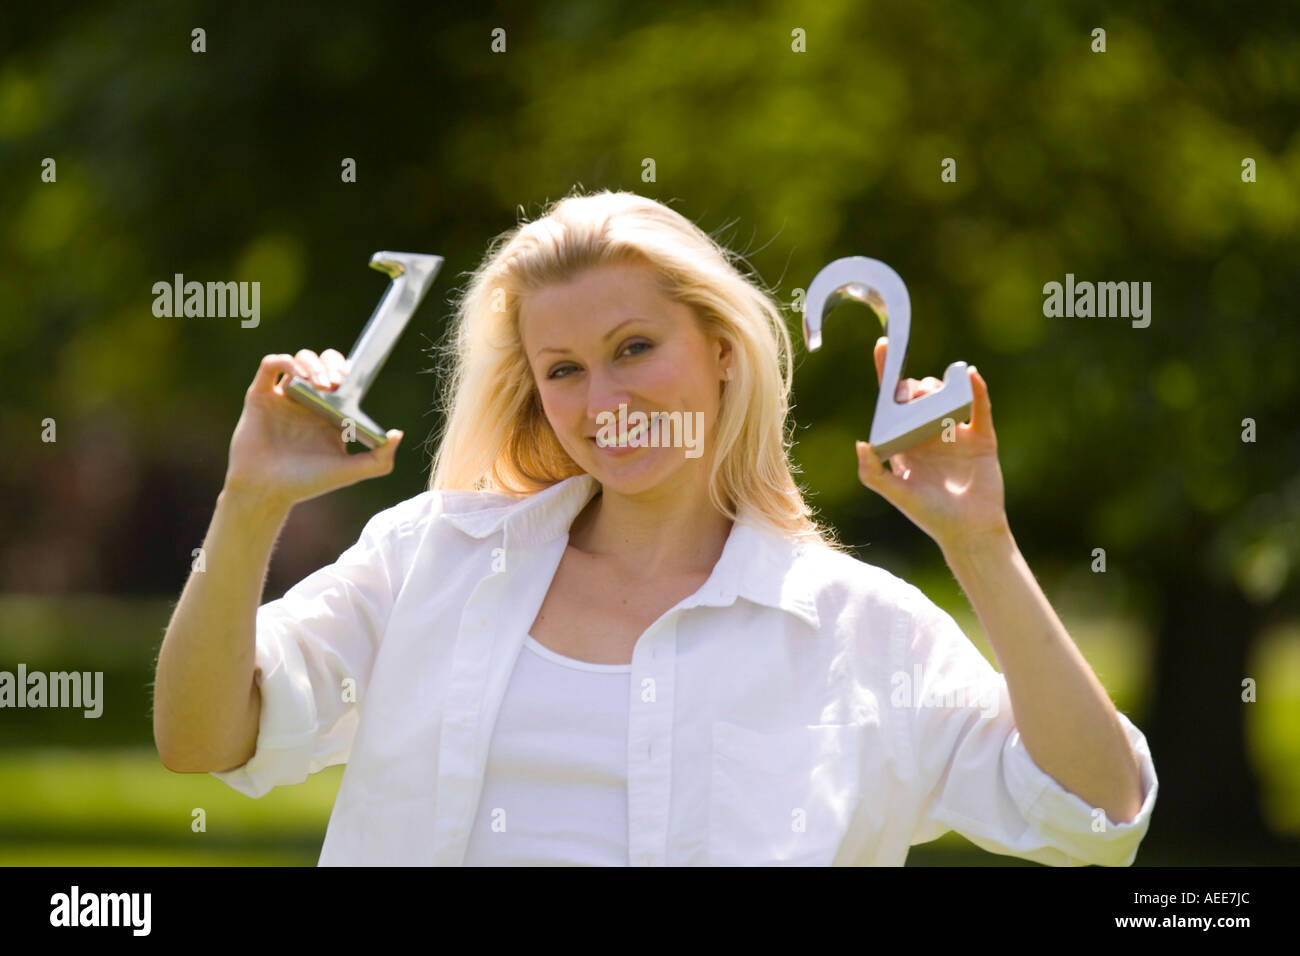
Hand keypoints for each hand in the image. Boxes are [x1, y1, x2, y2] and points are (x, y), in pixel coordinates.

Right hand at [224, 349, 402, 509]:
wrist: (266, 491)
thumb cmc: (306, 483)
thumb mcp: (350, 471)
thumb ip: (379, 458)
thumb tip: (398, 434)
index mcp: (330, 412)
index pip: (343, 377)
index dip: (348, 371)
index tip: (350, 380)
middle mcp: (308, 400)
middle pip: (323, 362)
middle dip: (332, 363)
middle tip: (335, 382)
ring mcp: (284, 396)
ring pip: (300, 359)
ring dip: (312, 364)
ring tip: (319, 386)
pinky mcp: (260, 395)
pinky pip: (271, 365)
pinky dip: (285, 361)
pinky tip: (299, 377)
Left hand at [855, 336, 1010, 551]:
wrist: (968, 531)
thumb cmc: (929, 515)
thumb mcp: (896, 493)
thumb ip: (873, 473)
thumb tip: (860, 442)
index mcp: (905, 442)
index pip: (891, 401)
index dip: (886, 372)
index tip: (882, 346)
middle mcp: (928, 433)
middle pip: (918, 393)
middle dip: (913, 388)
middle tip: (913, 399)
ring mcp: (956, 432)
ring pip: (946, 394)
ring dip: (939, 389)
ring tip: (936, 403)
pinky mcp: (981, 437)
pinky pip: (979, 407)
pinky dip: (975, 390)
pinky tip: (969, 376)